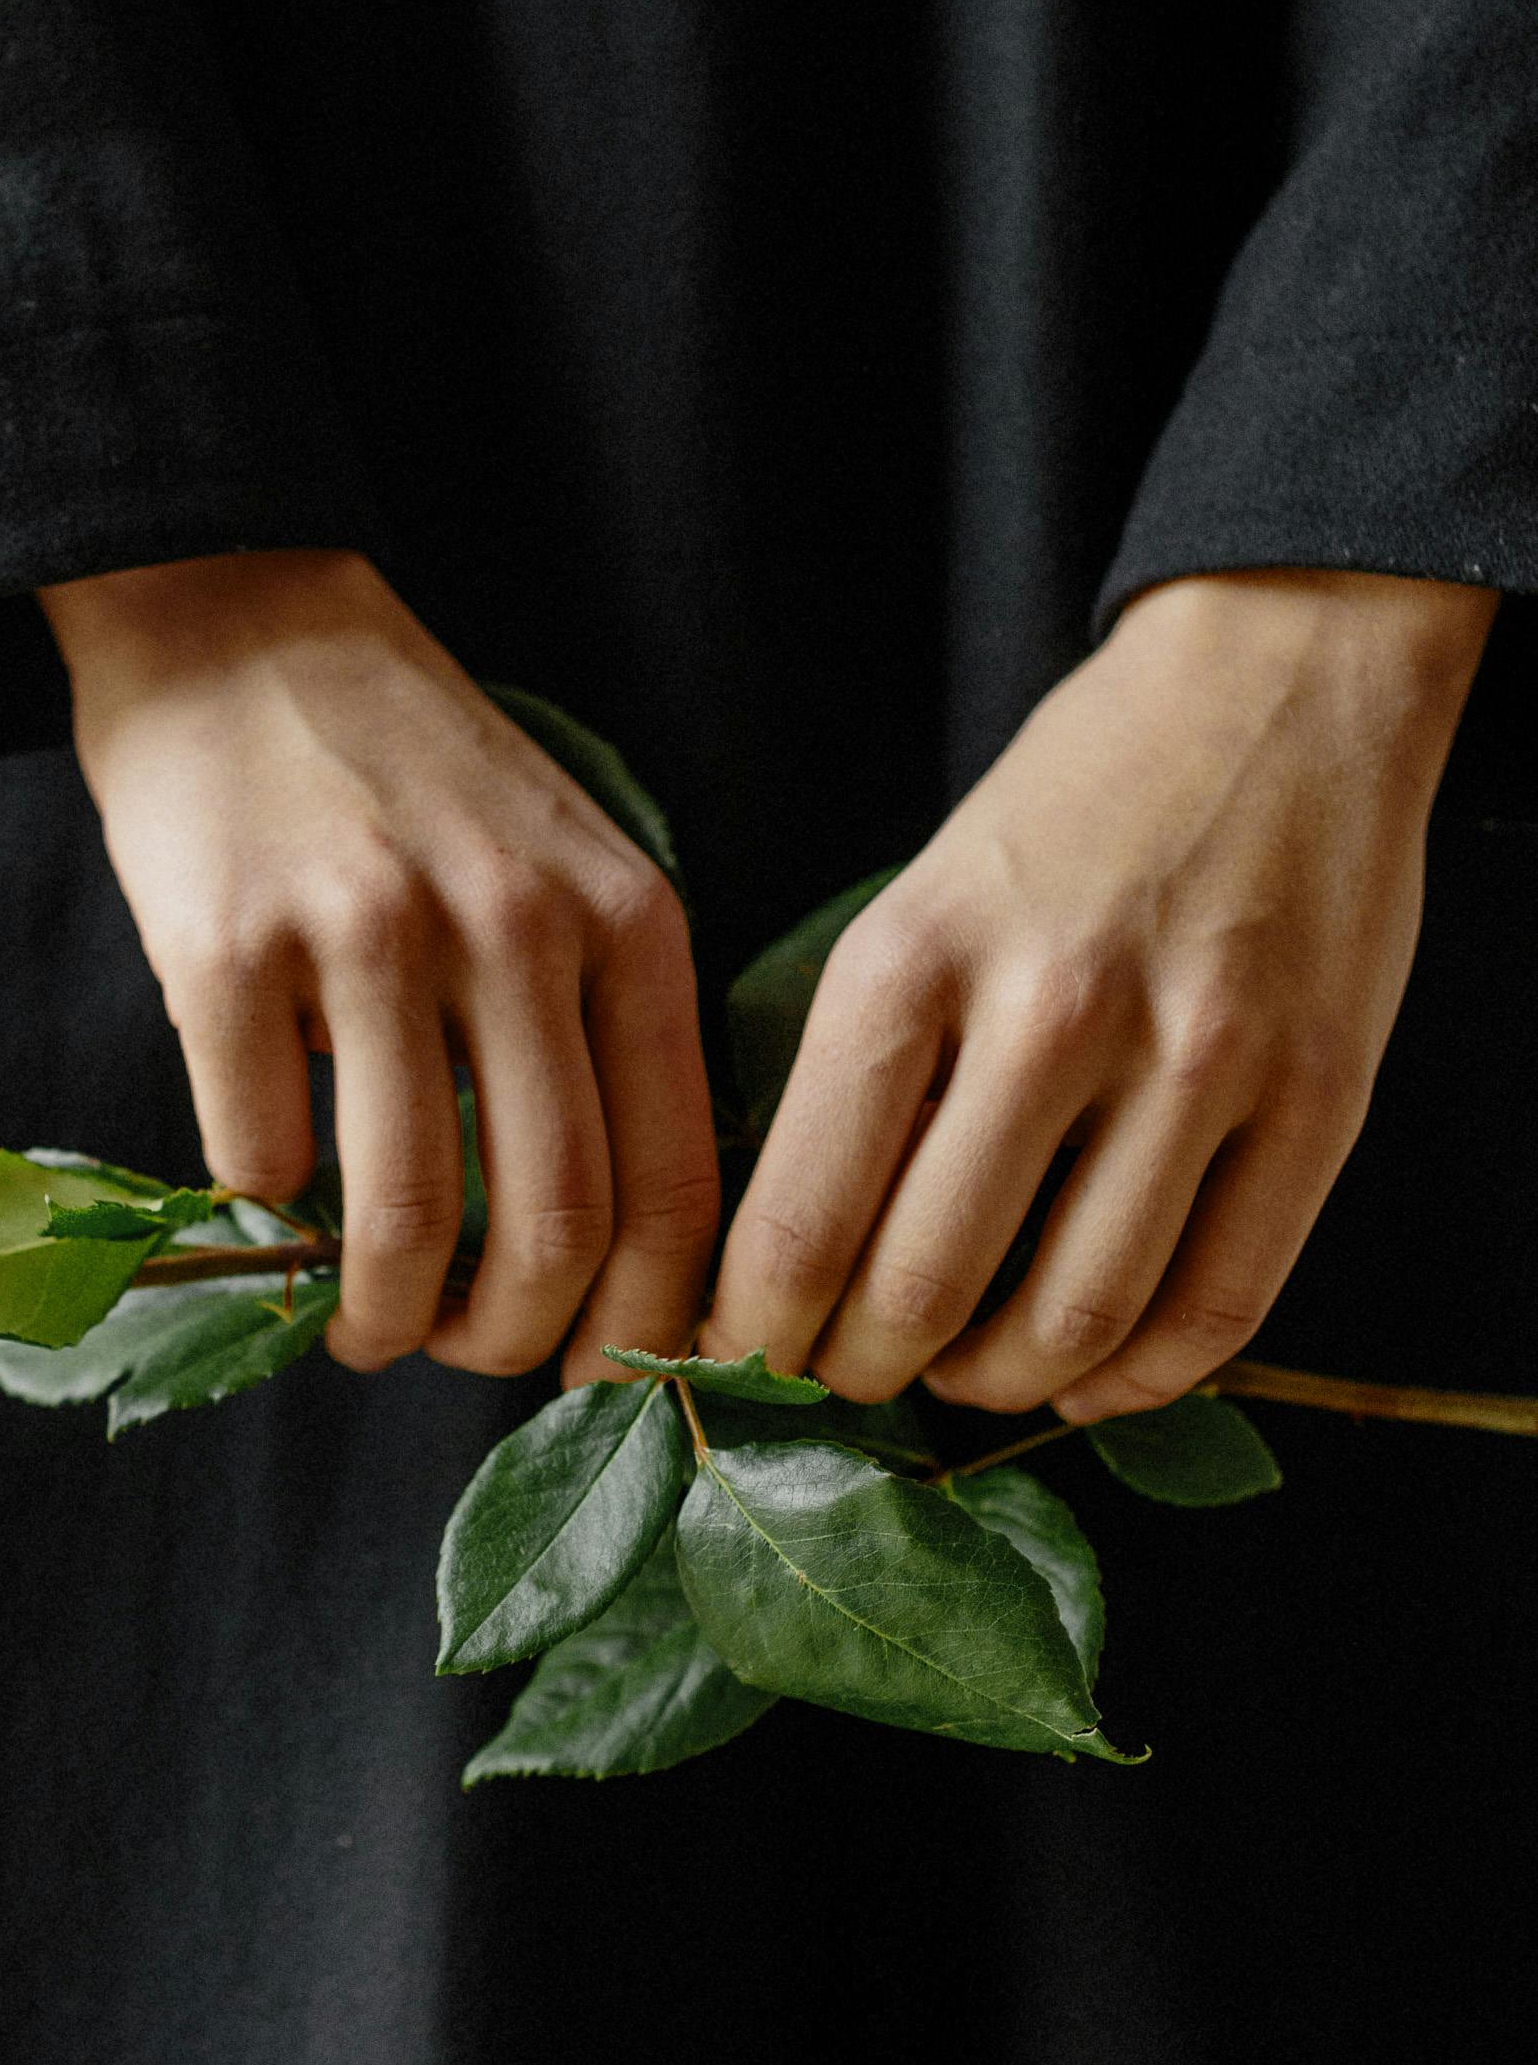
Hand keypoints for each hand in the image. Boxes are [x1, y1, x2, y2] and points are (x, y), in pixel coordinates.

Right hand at [39, 550, 717, 1375]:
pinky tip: (274, 1200)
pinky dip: (270, 1214)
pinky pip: (263, 1150)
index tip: (594, 1370)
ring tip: (369, 1327)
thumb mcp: (561, 869)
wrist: (238, 618)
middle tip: (466, 1357)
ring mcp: (367, 929)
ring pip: (410, 1213)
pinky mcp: (226, 944)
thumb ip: (597, 1030)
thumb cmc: (409, 774)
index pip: (678, 1183)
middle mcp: (513, 921)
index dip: (643, 1324)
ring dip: (389, 1318)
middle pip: (559, 1222)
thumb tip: (608, 1264)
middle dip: (514, 1343)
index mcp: (624, 919)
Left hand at [708, 570, 1496, 1420]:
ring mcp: (1199, 1057)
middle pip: (924, 1288)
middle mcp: (1051, 1011)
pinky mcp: (1319, 1094)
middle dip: (864, 1372)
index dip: (758, 1333)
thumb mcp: (921, 902)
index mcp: (913, 958)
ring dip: (997, 1384)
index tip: (745, 1361)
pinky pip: (1219, 1305)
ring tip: (967, 1373)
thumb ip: (867, 1070)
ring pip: (1073, 1318)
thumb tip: (794, 1266)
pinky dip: (1138, 1379)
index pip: (802, 1216)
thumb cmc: (1071, 808)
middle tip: (852, 1378)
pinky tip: (1090, 1374)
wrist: (1276, 681)